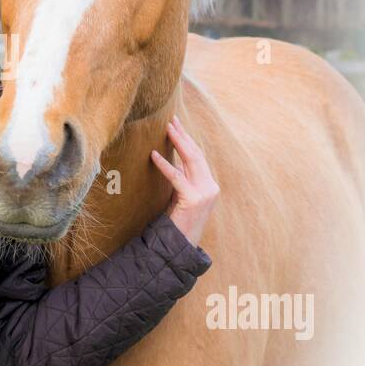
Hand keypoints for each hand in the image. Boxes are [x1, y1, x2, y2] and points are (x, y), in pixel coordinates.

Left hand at [150, 113, 219, 248]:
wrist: (181, 245)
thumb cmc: (178, 221)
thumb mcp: (181, 196)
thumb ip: (182, 179)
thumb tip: (172, 160)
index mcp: (209, 185)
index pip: (198, 157)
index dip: (188, 140)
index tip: (177, 124)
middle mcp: (210, 187)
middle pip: (196, 154)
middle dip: (183, 135)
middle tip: (171, 120)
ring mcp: (205, 193)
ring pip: (192, 161)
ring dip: (178, 142)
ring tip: (167, 128)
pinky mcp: (194, 199)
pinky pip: (177, 178)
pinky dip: (165, 165)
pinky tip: (154, 156)